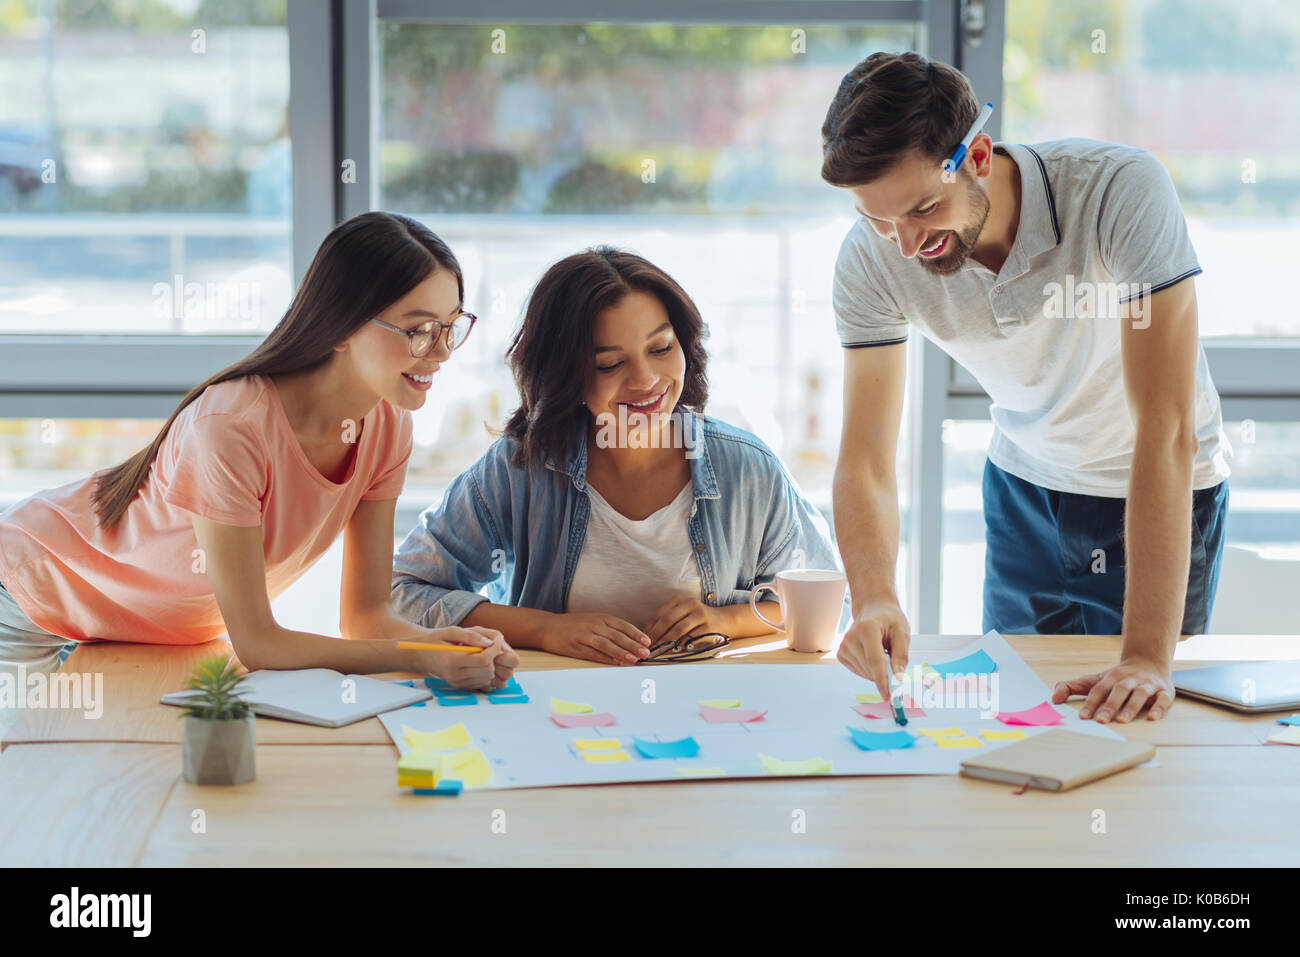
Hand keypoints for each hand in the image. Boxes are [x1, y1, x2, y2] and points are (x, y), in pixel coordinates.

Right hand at [419, 626, 509, 690]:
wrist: (422, 655)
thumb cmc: (436, 640)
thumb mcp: (451, 631)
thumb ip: (471, 635)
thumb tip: (490, 642)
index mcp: (452, 660)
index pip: (483, 659)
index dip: (495, 649)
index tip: (496, 640)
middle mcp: (455, 675)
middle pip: (488, 671)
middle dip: (494, 658)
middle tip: (490, 646)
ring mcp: (458, 683)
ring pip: (487, 678)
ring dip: (491, 665)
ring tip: (484, 653)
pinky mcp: (460, 686)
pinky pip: (482, 683)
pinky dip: (485, 673)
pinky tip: (478, 662)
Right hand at [539, 612, 650, 665]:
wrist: (548, 626)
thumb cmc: (574, 625)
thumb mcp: (594, 621)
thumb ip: (610, 629)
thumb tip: (631, 640)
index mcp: (601, 617)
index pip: (623, 625)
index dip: (636, 634)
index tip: (648, 642)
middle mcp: (594, 625)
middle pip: (617, 635)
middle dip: (633, 645)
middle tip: (646, 653)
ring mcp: (584, 635)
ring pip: (607, 644)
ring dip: (622, 652)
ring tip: (634, 659)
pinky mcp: (575, 646)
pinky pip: (592, 653)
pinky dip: (604, 658)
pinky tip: (614, 662)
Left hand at [644, 596, 721, 646]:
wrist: (725, 620)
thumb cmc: (699, 619)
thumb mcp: (684, 613)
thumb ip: (669, 620)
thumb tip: (648, 635)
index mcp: (681, 600)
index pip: (660, 613)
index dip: (650, 627)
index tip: (643, 639)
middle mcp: (690, 604)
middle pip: (668, 620)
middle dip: (656, 635)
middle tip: (648, 646)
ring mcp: (700, 615)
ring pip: (679, 629)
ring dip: (666, 641)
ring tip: (658, 650)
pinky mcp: (708, 626)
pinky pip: (691, 637)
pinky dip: (680, 645)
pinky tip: (673, 651)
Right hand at [836, 599, 910, 699]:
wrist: (873, 609)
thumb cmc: (889, 620)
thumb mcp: (902, 632)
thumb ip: (901, 655)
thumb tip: (898, 678)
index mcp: (866, 629)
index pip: (874, 660)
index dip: (882, 680)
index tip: (888, 696)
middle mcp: (851, 637)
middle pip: (870, 669)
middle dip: (885, 674)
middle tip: (893, 661)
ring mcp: (843, 646)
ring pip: (864, 672)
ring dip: (877, 671)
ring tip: (881, 651)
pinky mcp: (841, 653)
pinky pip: (858, 671)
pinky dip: (868, 670)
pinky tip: (871, 655)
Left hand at [1051, 657, 1174, 722]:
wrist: (1148, 661)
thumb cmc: (1118, 678)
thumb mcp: (1095, 679)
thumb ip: (1074, 687)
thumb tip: (1054, 696)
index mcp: (1112, 677)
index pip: (1099, 689)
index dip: (1091, 702)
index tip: (1082, 716)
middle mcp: (1130, 679)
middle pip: (1119, 691)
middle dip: (1110, 706)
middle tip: (1101, 721)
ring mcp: (1148, 685)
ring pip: (1140, 694)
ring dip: (1132, 707)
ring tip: (1123, 720)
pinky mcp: (1165, 691)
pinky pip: (1163, 699)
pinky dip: (1158, 708)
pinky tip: (1152, 718)